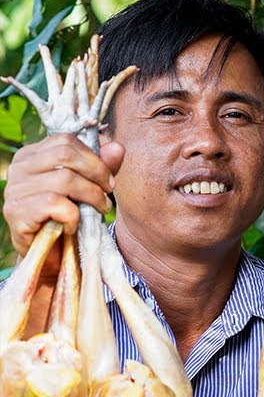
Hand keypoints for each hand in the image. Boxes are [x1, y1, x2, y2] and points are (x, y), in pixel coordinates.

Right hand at [3, 134, 121, 264]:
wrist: (52, 255)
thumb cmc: (69, 217)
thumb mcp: (89, 189)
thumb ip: (102, 167)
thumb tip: (117, 147)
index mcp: (33, 155)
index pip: (65, 141)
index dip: (94, 159)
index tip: (109, 180)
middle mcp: (19, 168)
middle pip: (65, 155)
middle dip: (96, 175)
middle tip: (107, 195)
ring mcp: (14, 189)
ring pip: (64, 179)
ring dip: (91, 197)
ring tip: (98, 211)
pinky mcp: (16, 212)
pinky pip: (54, 204)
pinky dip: (73, 216)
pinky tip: (74, 225)